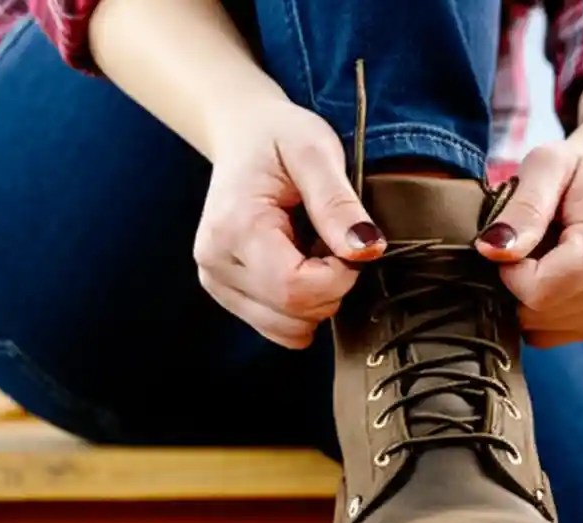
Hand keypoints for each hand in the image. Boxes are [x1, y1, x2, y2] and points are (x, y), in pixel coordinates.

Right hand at [194, 100, 385, 348]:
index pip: (295, 288)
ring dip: (317, 299)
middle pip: (294, 314)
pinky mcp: (226, 292)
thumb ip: (339, 203)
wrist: (243, 133)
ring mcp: (216, 280)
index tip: (348, 243)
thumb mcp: (317, 153)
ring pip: (288, 329)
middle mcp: (215, 261)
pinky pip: (278, 326)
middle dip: (332, 288)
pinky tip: (300, 265)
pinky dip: (301, 305)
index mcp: (234, 227)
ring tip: (313, 249)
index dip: (339, 277)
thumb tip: (367, 250)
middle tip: (333, 241)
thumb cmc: (279, 137)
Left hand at [475, 140, 582, 347]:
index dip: (510, 271)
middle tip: (528, 247)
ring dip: (529, 299)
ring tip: (546, 258)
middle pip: (540, 315)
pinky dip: (544, 311)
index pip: (539, 291)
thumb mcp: (546, 165)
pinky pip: (557, 334)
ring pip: (545, 330)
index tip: (512, 242)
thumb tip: (491, 251)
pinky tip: (556, 277)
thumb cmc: (581, 170)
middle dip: (518, 285)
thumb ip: (522, 209)